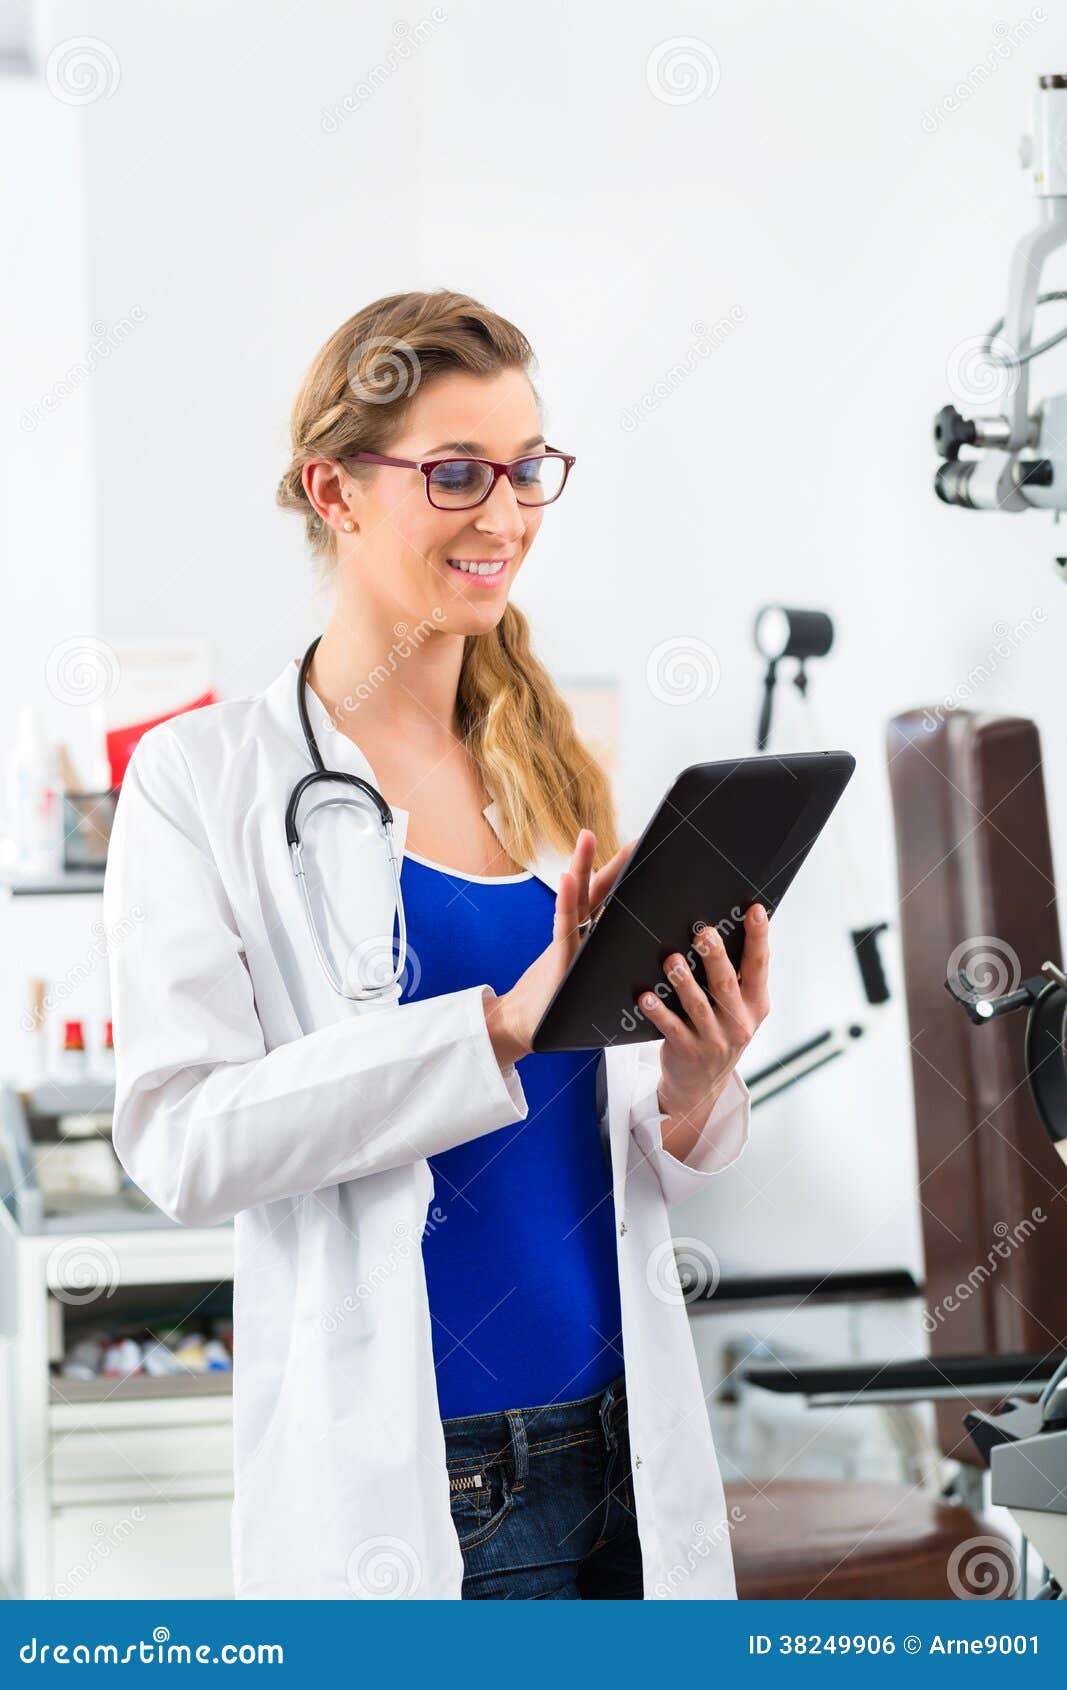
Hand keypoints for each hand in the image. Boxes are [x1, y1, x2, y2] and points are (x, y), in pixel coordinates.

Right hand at [484, 829, 634, 1067]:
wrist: (523, 1026)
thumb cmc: (560, 1010)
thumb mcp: (596, 987)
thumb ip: (614, 972)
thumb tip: (651, 972)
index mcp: (591, 940)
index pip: (613, 905)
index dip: (628, 882)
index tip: (647, 858)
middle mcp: (579, 935)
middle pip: (599, 893)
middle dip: (616, 866)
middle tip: (636, 840)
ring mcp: (566, 943)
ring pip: (577, 900)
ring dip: (581, 867)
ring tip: (587, 837)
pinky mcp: (557, 958)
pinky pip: (562, 926)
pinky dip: (564, 901)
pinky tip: (566, 880)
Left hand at [639, 904, 769, 1156]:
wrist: (701, 1085)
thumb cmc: (718, 1031)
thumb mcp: (737, 1009)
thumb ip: (736, 977)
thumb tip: (720, 928)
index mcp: (755, 1004)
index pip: (760, 965)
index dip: (759, 937)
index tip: (756, 910)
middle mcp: (738, 1021)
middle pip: (726, 983)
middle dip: (716, 956)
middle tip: (704, 932)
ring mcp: (714, 1039)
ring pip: (698, 1005)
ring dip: (684, 982)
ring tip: (672, 960)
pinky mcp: (688, 1051)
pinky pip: (671, 1028)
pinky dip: (658, 1012)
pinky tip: (646, 997)